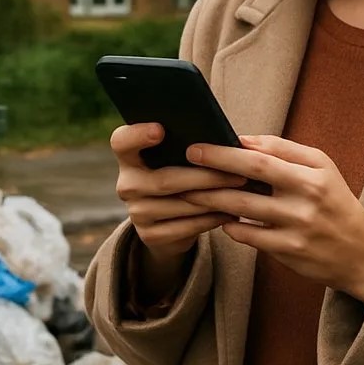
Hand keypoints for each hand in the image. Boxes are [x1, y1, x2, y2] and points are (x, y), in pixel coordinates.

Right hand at [110, 123, 242, 272]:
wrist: (165, 222)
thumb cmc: (178, 175)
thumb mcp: (174, 159)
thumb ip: (186, 147)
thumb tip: (224, 142)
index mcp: (129, 158)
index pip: (121, 142)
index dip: (137, 134)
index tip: (161, 129)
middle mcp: (127, 185)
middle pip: (165, 179)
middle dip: (206, 176)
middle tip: (238, 173)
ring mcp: (137, 212)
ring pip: (181, 204)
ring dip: (215, 198)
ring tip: (242, 192)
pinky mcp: (151, 235)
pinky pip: (187, 226)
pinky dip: (212, 219)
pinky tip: (231, 212)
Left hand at [182, 135, 363, 302]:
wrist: (361, 251)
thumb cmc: (333, 201)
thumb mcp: (321, 168)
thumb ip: (284, 150)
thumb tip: (242, 139)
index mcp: (312, 174)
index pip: (263, 157)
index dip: (227, 151)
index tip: (199, 146)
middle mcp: (306, 200)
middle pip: (250, 180)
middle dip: (213, 169)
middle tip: (186, 162)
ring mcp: (296, 227)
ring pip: (242, 210)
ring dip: (212, 199)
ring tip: (189, 192)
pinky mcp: (289, 251)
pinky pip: (249, 237)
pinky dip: (230, 227)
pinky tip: (219, 219)